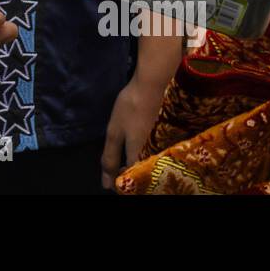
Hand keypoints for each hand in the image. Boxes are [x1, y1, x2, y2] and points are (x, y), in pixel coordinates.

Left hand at [101, 75, 167, 189]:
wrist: (151, 86)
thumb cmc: (130, 108)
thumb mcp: (114, 132)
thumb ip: (109, 158)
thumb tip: (106, 184)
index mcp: (139, 157)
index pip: (129, 181)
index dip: (118, 181)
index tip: (110, 176)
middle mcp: (153, 156)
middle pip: (139, 173)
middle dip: (126, 173)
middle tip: (115, 166)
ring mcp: (159, 146)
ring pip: (144, 164)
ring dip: (133, 163)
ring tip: (122, 157)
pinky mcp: (162, 137)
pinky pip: (150, 153)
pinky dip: (140, 153)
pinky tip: (133, 145)